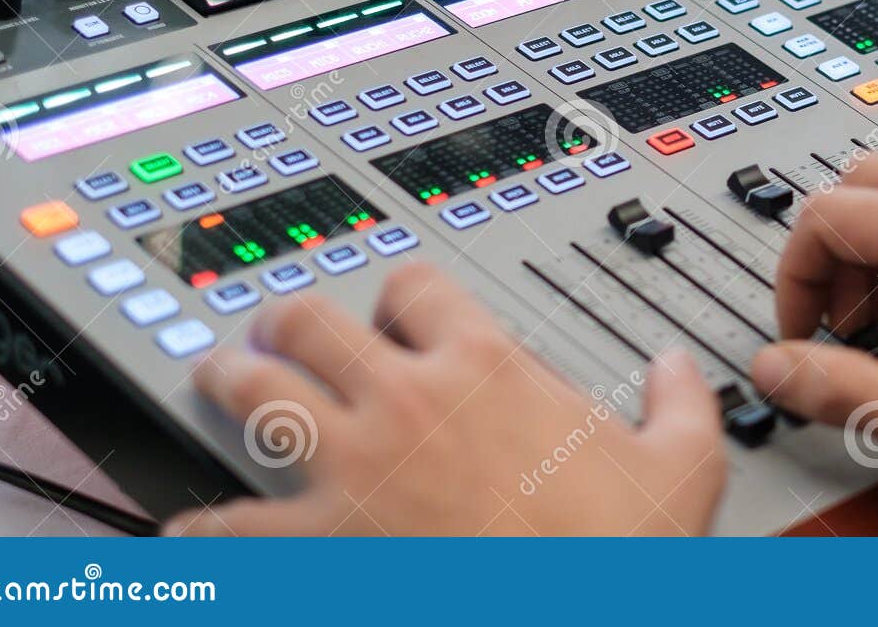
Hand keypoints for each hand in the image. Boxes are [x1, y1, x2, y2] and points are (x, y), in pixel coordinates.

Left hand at [166, 261, 725, 535]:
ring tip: (217, 383)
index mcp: (486, 367)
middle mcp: (404, 400)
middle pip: (309, 319)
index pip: (415, 284)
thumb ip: (680, 400)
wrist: (570, 616)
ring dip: (229, 384)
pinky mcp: (309, 545)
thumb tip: (678, 367)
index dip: (400, 291)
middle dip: (286, 320)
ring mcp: (347, 468)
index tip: (397, 310)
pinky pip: (224, 524)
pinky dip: (204, 527)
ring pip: (252, 393)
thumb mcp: (681, 465)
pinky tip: (196, 533)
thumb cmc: (615, 554)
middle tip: (276, 330)